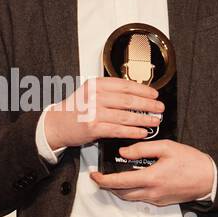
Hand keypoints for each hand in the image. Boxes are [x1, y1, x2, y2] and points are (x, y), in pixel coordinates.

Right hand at [43, 76, 162, 149]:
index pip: (125, 85)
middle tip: (159, 108)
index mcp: (96, 84)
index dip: (143, 90)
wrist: (57, 124)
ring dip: (143, 119)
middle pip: (128, 100)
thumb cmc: (76, 109)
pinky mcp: (93, 128)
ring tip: (155, 121)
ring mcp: (93, 112)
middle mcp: (95, 96)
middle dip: (147, 105)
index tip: (154, 94)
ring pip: (125, 116)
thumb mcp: (90, 92)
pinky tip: (142, 132)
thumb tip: (136, 95)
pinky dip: (133, 131)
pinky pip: (118, 130)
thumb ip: (110, 91)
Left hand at [89, 140, 214, 206]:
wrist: (209, 178)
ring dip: (118, 190)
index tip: (94, 175)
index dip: (103, 180)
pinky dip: (130, 191)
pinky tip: (130, 181)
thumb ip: (143, 148)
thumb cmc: (191, 161)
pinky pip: (140, 198)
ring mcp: (156, 199)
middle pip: (121, 193)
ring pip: (129, 197)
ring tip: (111, 178)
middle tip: (99, 177)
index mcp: (151, 178)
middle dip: (107, 186)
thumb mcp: (167, 147)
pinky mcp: (161, 201)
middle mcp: (151, 192)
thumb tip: (124, 152)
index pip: (119, 182)